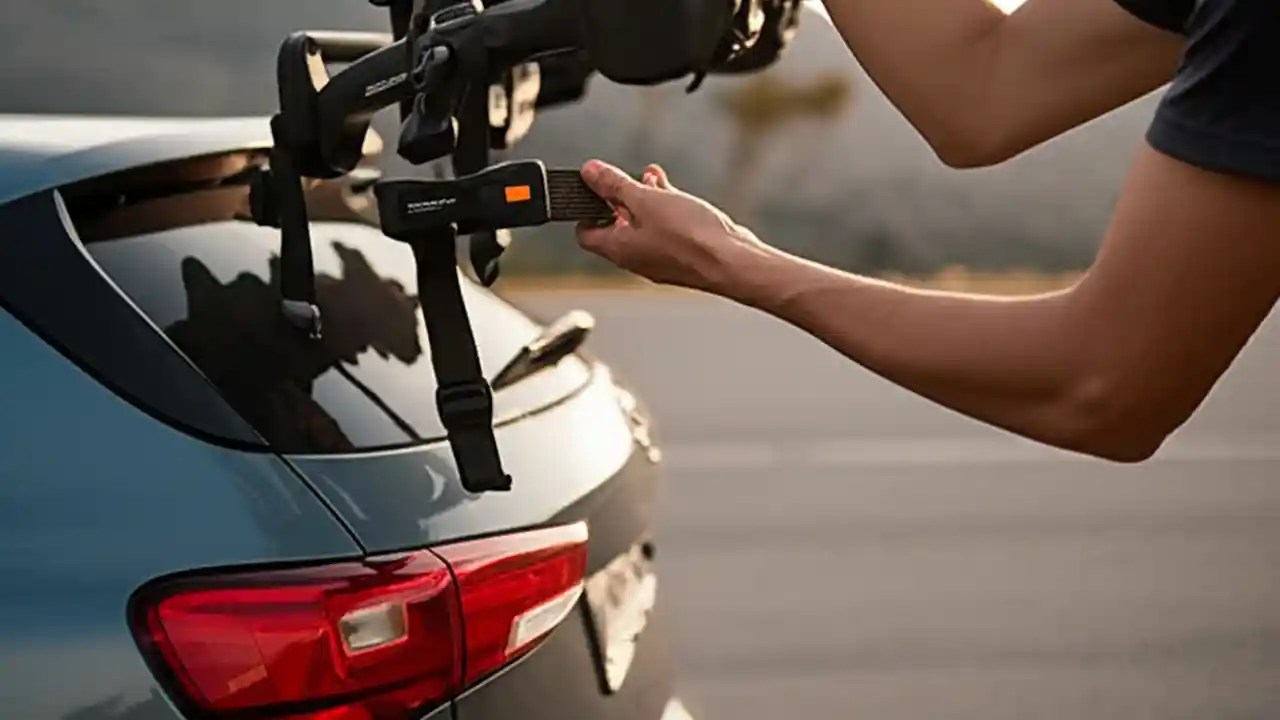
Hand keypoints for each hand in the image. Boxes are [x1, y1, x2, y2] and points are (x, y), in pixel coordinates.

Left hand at [575, 159, 765, 292]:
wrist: (733, 261)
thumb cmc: (690, 237)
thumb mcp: (645, 200)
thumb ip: (615, 185)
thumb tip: (590, 172)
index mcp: (619, 249)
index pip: (585, 233)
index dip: (586, 208)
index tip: (596, 188)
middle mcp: (636, 258)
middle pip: (615, 226)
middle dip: (621, 198)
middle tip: (630, 179)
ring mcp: (659, 259)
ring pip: (643, 225)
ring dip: (646, 200)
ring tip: (655, 179)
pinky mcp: (681, 255)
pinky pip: (665, 230)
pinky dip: (665, 210)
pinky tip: (675, 193)